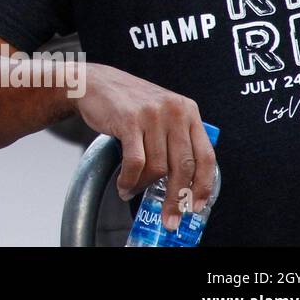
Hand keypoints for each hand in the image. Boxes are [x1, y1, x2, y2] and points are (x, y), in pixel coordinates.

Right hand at [74, 63, 215, 230]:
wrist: (93, 83)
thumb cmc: (127, 102)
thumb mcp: (161, 111)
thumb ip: (176, 137)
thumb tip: (184, 182)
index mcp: (188, 111)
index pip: (206, 155)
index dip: (203, 185)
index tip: (196, 205)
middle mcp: (174, 111)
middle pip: (183, 166)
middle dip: (176, 197)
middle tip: (170, 216)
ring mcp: (152, 115)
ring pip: (157, 167)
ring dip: (143, 186)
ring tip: (132, 191)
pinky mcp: (130, 120)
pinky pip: (135, 162)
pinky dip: (129, 180)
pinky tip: (124, 185)